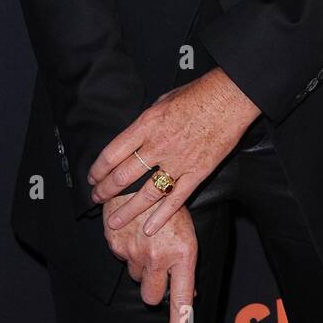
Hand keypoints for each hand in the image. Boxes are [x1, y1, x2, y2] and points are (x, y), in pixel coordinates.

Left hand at [87, 67, 261, 236]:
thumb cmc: (198, 94)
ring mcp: (178, 161)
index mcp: (146, 125)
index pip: (112, 153)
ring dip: (128, 210)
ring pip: (146, 194)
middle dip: (106, 191)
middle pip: (123, 176)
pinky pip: (176, 199)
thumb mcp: (162, 100)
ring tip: (115, 222)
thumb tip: (136, 134)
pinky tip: (149, 228)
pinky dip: (161, 216)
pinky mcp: (198, 172)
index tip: (93, 177)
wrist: (230, 97)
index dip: (98, 169)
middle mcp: (158, 145)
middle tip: (97, 199)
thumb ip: (147, 122)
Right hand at [101, 193, 198, 322]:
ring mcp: (134, 252)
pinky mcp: (115, 244)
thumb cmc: (171, 207)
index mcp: (182, 255)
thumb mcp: (188, 235)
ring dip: (140, 266)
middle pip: (151, 296)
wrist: (143, 177)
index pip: (180, 300)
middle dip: (153, 288)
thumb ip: (186, 267)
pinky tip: (133, 231)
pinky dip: (126, 250)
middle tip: (158, 266)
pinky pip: (121, 259)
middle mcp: (158, 257)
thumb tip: (188, 298)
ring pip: (135, 277)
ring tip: (147, 239)